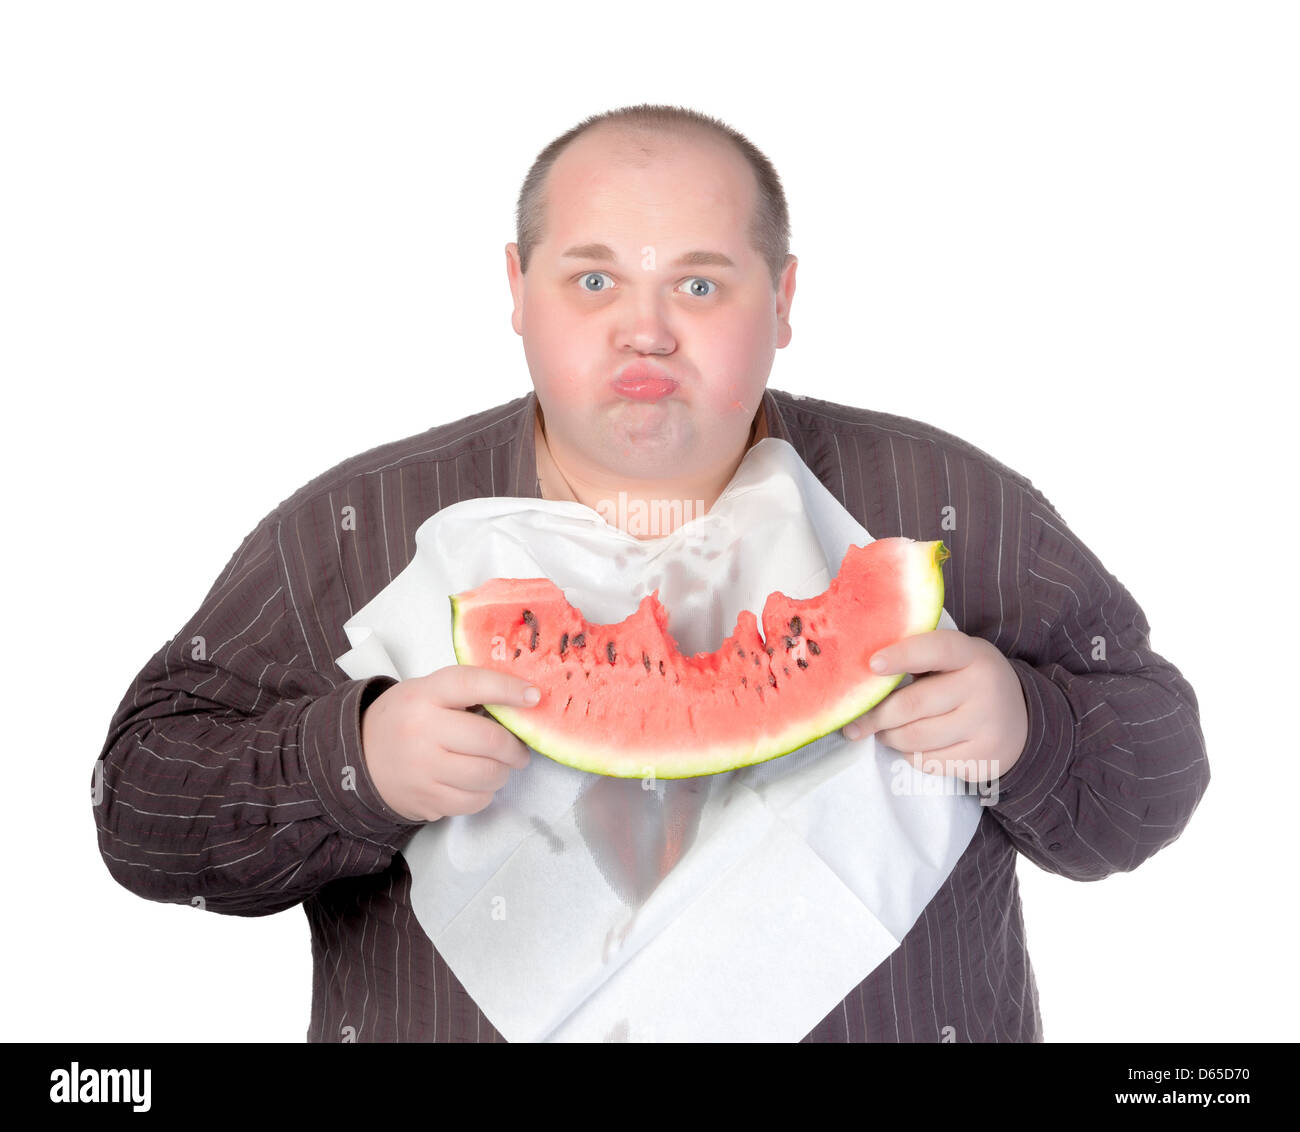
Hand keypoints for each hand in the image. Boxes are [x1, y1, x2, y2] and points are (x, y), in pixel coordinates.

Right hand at [360, 666, 538, 821]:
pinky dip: (485, 793)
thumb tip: (523, 701)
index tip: (535, 696)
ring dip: (503, 771)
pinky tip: (477, 783)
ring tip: (498, 766)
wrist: (357, 757)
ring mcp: (423, 768)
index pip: (472, 684)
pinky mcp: (426, 799)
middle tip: (520, 750)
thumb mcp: (426, 692)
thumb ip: (467, 693)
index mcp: (423, 695)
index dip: (508, 689)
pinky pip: (474, 801)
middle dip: (515, 747)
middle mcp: (422, 730)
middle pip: (489, 739)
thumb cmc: (405, 719)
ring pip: (487, 774)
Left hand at [841, 629, 1028, 783]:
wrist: (1023, 722)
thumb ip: (920, 659)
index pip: (936, 649)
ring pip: (916, 737)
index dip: (902, 655)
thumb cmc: (969, 683)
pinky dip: (911, 755)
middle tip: (858, 723)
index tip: (872, 665)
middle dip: (876, 716)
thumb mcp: (956, 660)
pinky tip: (913, 746)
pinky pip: (929, 761)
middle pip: (913, 704)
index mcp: (972, 654)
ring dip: (890, 737)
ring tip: (884, 732)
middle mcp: (984, 687)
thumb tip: (863, 678)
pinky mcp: (984, 758)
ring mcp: (986, 725)